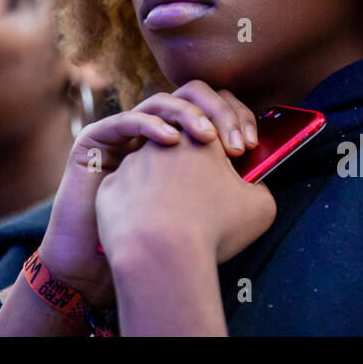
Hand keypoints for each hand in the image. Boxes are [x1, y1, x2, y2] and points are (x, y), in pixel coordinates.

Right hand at [38, 82, 258, 309]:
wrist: (127, 268)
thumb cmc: (177, 244)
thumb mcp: (225, 213)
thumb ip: (246, 188)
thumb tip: (264, 168)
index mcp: (187, 143)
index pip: (216, 109)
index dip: (237, 118)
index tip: (251, 144)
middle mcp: (158, 131)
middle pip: (193, 95)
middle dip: (219, 111)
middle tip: (234, 143)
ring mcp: (127, 133)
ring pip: (163, 101)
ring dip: (190, 115)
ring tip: (208, 139)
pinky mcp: (98, 140)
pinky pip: (127, 120)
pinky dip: (152, 125)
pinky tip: (171, 142)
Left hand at [95, 130, 276, 269]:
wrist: (161, 254)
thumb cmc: (212, 229)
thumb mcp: (260, 208)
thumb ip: (259, 188)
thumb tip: (254, 188)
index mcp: (200, 141)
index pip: (212, 139)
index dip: (220, 163)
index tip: (224, 187)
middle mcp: (162, 143)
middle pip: (179, 154)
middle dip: (188, 178)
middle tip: (198, 208)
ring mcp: (132, 164)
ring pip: (151, 174)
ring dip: (162, 193)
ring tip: (172, 225)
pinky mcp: (112, 187)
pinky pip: (128, 195)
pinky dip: (138, 209)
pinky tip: (148, 231)